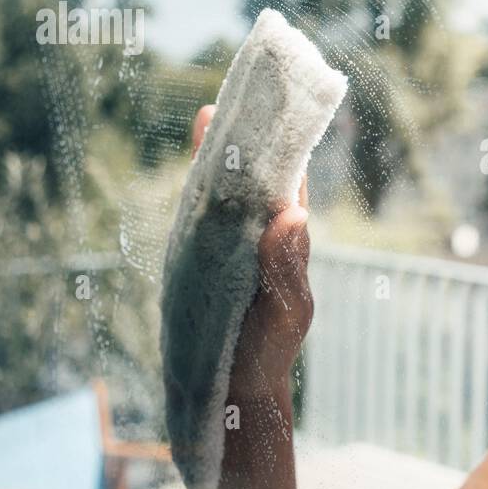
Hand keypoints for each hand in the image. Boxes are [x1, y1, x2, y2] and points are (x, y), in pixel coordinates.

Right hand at [191, 104, 313, 401]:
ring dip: (219, 157)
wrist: (236, 393)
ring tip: (211, 116)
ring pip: (226, 193)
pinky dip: (199, 189)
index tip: (275, 104)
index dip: (282, 143)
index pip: (287, 178)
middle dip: (246, 139)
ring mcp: (231, 247)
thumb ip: (288, 267)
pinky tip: (194, 168)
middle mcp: (261, 236)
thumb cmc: (271, 350)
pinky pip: (201, 217)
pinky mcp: (203, 261)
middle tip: (234, 95)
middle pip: (255, 178)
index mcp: (286, 238)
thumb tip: (293, 212)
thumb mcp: (287, 311)